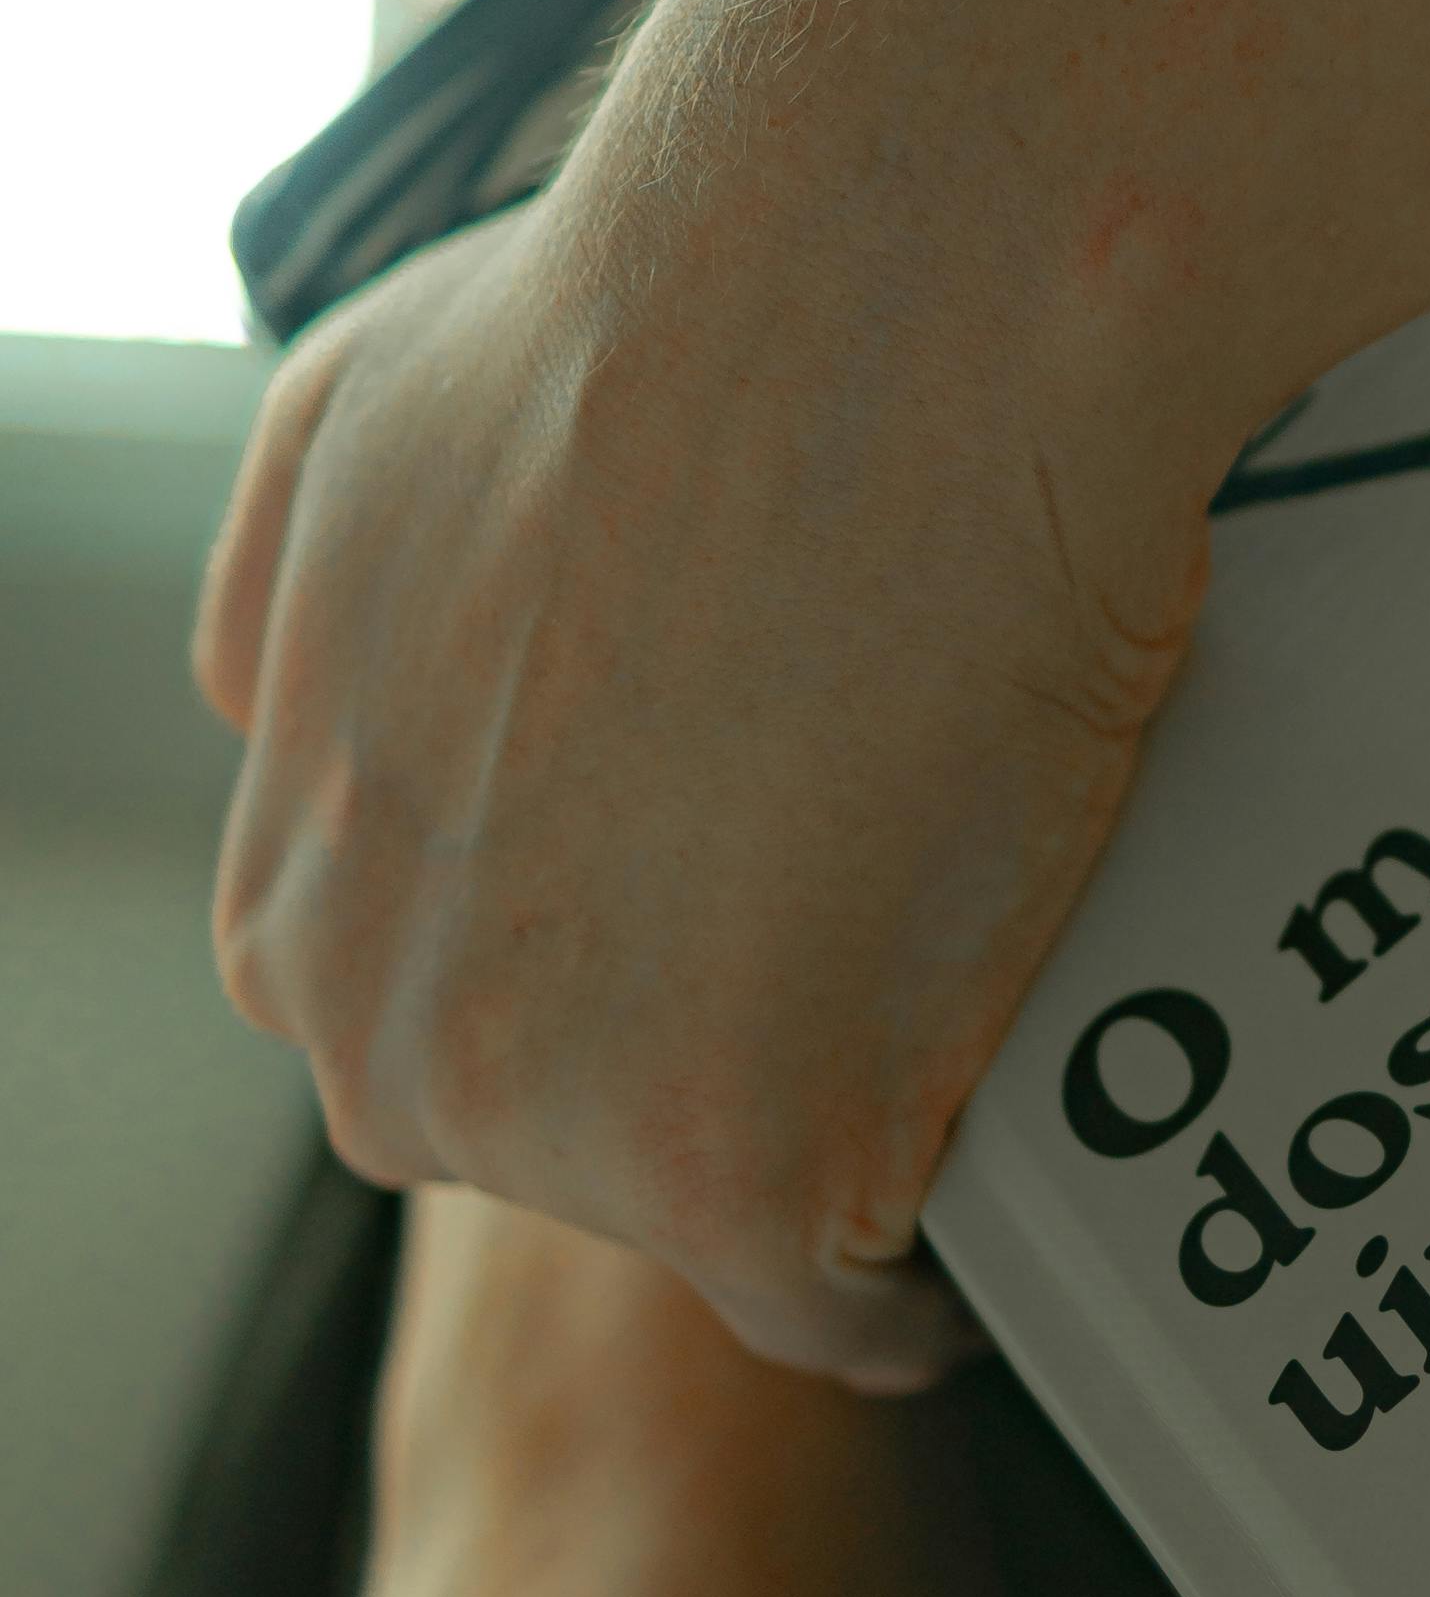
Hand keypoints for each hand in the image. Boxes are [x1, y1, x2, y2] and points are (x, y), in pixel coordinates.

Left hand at [196, 0, 1250, 1383]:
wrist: (882, 288)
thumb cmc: (661, 315)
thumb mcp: (350, 430)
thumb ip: (290, 615)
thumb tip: (281, 720)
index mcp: (297, 894)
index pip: (473, 1031)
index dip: (632, 980)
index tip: (758, 937)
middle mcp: (380, 1027)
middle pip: (586, 1147)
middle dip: (723, 1083)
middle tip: (892, 963)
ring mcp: (550, 1114)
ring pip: (718, 1222)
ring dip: (831, 1153)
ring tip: (967, 1015)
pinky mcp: (735, 1166)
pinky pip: (843, 1307)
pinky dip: (921, 1270)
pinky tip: (981, 1201)